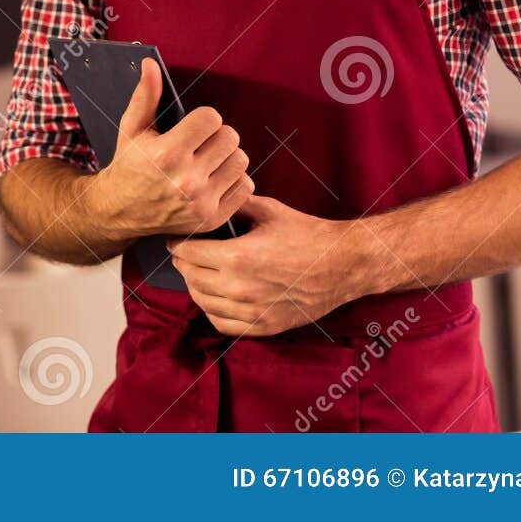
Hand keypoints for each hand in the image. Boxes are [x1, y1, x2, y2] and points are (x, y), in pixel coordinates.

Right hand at [86, 58, 253, 240]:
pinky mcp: (212, 218)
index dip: (204, 118)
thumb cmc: (129, 165)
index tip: (193, 126)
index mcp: (167, 153)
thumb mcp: (132, 128)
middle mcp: (186, 180)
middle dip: (217, 135)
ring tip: (208, 160)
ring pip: (241, 161)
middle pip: (230, 138)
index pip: (212, 118)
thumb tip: (151, 64)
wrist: (120, 211)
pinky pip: (246, 187)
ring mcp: (201, 202)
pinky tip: (214, 179)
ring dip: (227, 157)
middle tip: (202, 143)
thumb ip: (146, 95)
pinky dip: (234, 180)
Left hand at [168, 195, 370, 336]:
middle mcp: (239, 288)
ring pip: (202, 302)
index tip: (177, 237)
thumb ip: (234, 204)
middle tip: (184, 252)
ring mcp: (251, 311)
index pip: (187, 253)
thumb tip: (211, 195)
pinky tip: (214, 297)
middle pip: (190, 277)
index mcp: (237, 257)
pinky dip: (212, 311)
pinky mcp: (264, 326)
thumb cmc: (307, 234)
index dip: (177, 243)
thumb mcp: (268, 210)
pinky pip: (222, 324)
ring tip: (197, 272)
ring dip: (194, 286)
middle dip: (183, 262)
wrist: (343, 264)